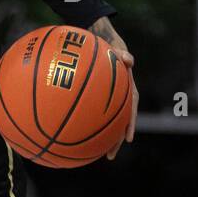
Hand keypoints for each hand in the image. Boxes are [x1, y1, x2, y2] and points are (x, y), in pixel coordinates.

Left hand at [92, 18, 137, 160]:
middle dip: (114, 139)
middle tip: (109, 156)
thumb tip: (129, 59)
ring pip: (103, 121)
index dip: (130, 124)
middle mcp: (118, 96)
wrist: (97, 40)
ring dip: (99, 137)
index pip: (131, 108)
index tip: (128, 138)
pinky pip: (87, 112)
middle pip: (118, 122)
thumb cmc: (106, 44)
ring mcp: (106, 98)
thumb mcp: (114, 46)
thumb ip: (120, 52)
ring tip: (91, 154)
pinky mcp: (92, 98)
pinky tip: (67, 133)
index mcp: (127, 88)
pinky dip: (80, 122)